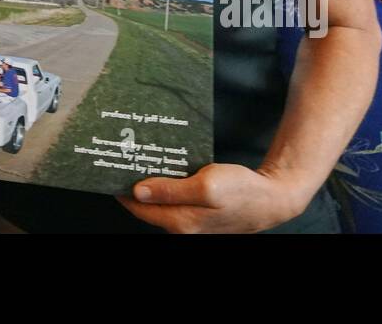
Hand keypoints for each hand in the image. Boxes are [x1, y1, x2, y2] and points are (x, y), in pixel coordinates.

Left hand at [120, 162, 310, 233]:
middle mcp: (181, 225)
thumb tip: (137, 192)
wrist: (272, 199)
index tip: (109, 166)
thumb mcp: (207, 186)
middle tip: (121, 156)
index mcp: (180, 221)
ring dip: (148, 180)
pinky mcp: (198, 212)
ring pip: (159, 200)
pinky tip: (163, 164)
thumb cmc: (242, 191)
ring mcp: (190, 220)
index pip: (137, 207)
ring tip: (138, 156)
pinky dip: (165, 182)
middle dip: (131, 182)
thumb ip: (171, 190)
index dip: (120, 187)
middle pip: (146, 204)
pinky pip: (173, 197)